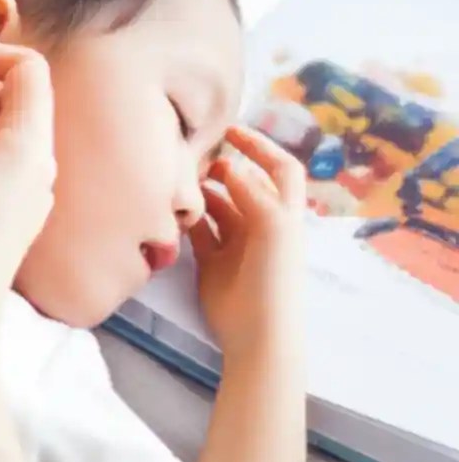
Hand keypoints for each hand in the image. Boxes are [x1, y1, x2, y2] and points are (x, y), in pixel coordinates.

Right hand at [192, 126, 306, 359]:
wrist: (258, 331)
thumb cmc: (274, 276)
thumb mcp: (273, 227)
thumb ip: (252, 192)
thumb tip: (231, 167)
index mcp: (285, 213)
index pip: (280, 169)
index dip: (261, 146)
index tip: (231, 130)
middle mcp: (263, 224)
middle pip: (245, 184)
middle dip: (224, 168)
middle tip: (197, 159)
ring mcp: (237, 243)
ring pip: (218, 206)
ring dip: (203, 193)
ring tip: (181, 183)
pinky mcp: (212, 261)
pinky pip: (199, 231)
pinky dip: (188, 219)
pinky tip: (175, 210)